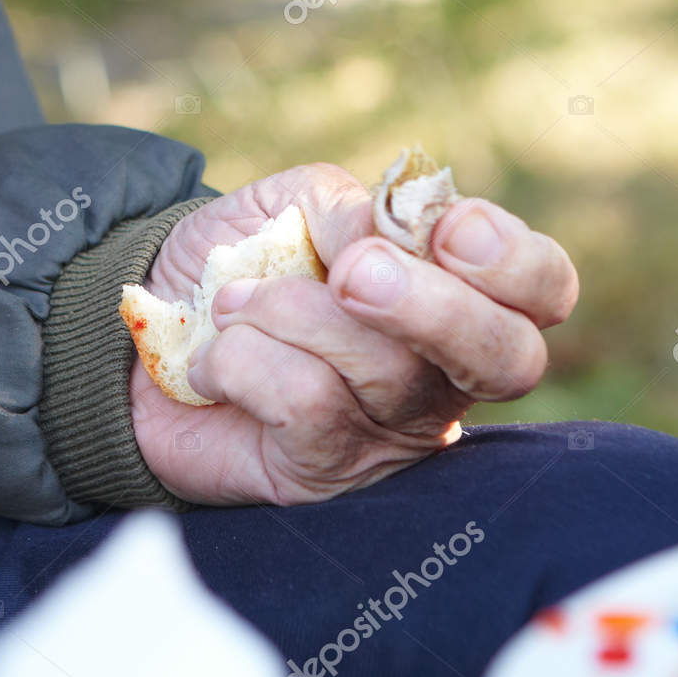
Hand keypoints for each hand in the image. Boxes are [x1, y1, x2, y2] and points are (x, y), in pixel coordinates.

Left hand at [131, 163, 578, 505]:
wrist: (135, 341)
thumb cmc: (235, 269)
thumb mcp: (293, 207)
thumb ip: (350, 204)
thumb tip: (385, 233)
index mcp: (456, 298)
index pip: (542, 291)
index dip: (514, 261)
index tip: (448, 227)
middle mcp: (441, 378)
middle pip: (502, 356)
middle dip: (431, 304)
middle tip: (352, 275)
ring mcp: (385, 435)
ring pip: (382, 368)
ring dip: (289, 313)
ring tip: (231, 304)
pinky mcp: (320, 472)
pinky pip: (306, 403)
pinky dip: (242, 360)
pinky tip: (210, 362)